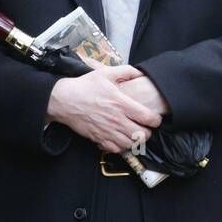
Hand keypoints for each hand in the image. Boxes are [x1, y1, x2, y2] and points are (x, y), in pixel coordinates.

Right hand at [46, 57, 162, 153]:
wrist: (65, 100)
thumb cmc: (85, 86)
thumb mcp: (106, 73)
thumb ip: (127, 71)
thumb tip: (141, 73)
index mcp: (121, 103)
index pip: (148, 118)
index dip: (156, 120)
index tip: (154, 118)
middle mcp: (117, 120)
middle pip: (142, 135)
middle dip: (147, 132)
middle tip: (145, 127)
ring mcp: (108, 131)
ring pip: (130, 144)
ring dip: (135, 141)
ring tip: (134, 134)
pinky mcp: (99, 139)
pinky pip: (116, 149)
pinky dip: (121, 146)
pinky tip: (121, 139)